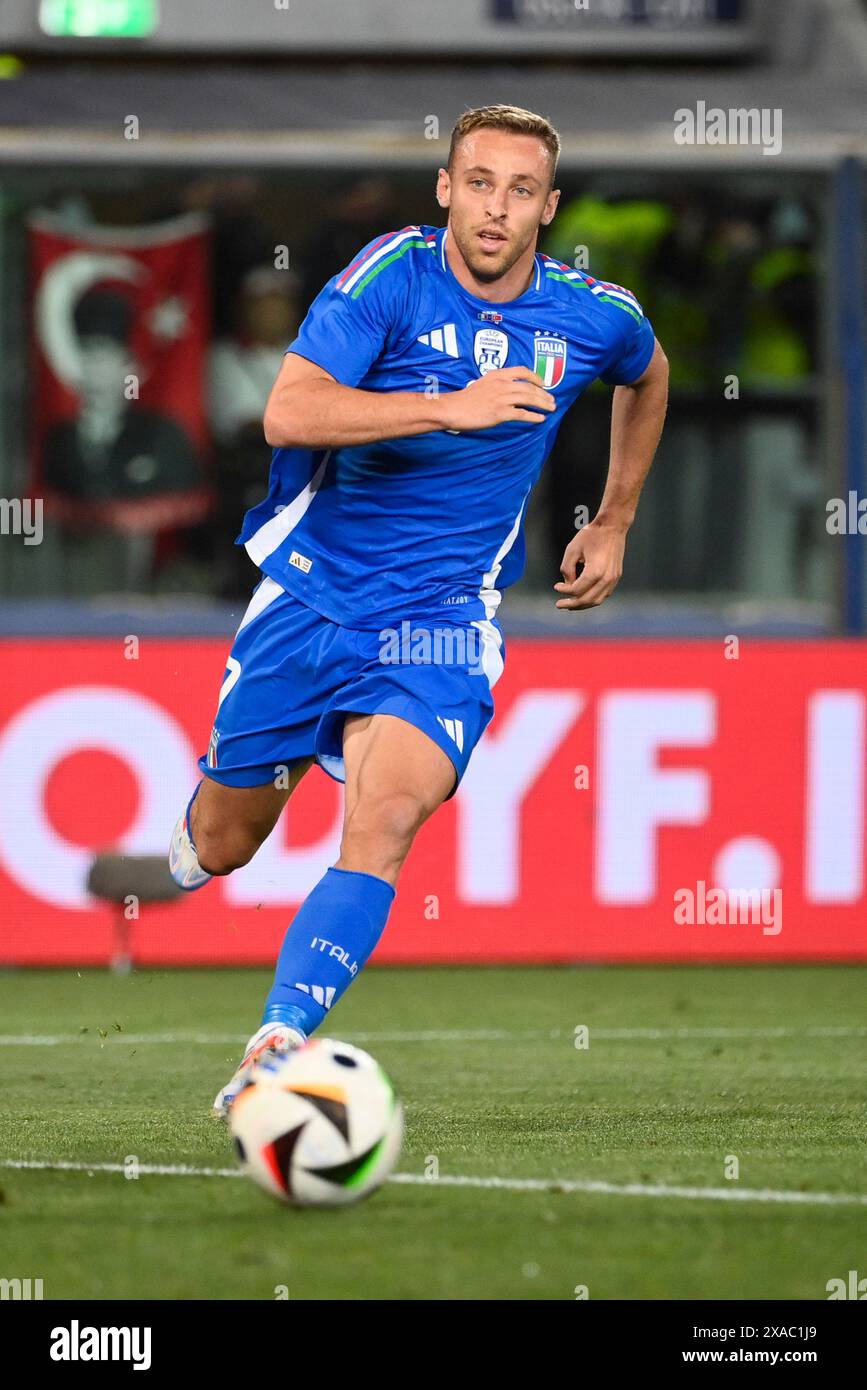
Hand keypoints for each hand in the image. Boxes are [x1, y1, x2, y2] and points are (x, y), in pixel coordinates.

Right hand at [440, 367, 555, 431]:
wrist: (453, 408)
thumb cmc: (465, 399)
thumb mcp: (483, 383)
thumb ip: (497, 384)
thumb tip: (509, 390)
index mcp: (498, 375)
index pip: (522, 371)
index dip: (536, 377)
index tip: (543, 383)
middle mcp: (502, 384)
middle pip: (530, 387)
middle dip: (544, 394)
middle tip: (552, 400)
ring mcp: (502, 398)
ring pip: (529, 399)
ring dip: (543, 404)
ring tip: (551, 408)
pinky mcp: (501, 413)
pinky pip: (523, 414)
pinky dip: (534, 416)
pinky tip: (540, 419)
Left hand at [554, 519, 627, 609]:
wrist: (612, 526)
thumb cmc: (592, 535)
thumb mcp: (572, 549)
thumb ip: (567, 568)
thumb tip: (568, 583)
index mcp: (595, 572)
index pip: (576, 590)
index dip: (564, 591)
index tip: (556, 586)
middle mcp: (606, 578)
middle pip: (587, 600)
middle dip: (571, 604)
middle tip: (560, 604)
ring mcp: (613, 579)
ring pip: (597, 600)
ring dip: (583, 604)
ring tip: (571, 604)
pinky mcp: (616, 577)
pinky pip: (604, 594)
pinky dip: (593, 598)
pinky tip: (584, 596)